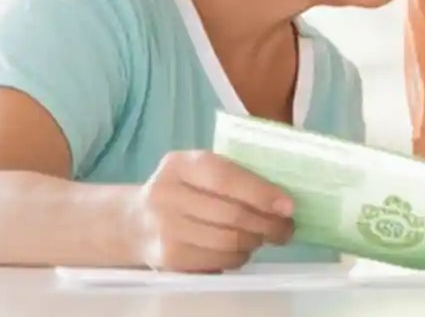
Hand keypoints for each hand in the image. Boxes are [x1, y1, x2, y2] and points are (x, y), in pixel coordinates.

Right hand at [125, 151, 295, 272]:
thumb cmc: (183, 190)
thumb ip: (234, 174)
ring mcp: (165, 228)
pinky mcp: (169, 257)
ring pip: (227, 241)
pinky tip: (245, 249)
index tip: (288, 206)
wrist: (135, 221)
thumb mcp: (199, 170)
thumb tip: (282, 198)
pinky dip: (239, 257)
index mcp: (180, 164)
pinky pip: (218, 260)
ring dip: (256, 241)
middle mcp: (167, 194)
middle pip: (231, 214)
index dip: (262, 193)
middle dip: (268, 223)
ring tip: (269, 236)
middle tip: (286, 227)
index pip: (226, 178)